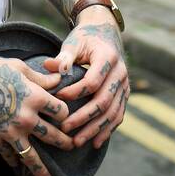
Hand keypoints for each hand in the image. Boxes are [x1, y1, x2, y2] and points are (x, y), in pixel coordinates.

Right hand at [0, 50, 74, 175]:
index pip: (61, 112)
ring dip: (40, 168)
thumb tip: (58, 79)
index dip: (64, 114)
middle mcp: (26, 118)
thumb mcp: (19, 68)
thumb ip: (40, 78)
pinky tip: (16, 166)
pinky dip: (13, 161)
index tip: (63, 116)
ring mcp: (10, 132)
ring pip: (30, 156)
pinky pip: (8, 155)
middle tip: (71, 147)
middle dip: (64, 142)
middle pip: (52, 136)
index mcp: (35, 98)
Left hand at [46, 8, 129, 149]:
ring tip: (77, 142)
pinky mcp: (124, 94)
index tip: (57, 99)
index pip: (92, 81)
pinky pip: (118, 115)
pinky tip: (95, 143)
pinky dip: (107, 130)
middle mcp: (120, 73)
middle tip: (64, 128)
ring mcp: (125, 85)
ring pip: (112, 112)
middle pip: (104, 101)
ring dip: (95, 129)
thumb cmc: (86, 38)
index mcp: (108, 58)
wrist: (105, 32)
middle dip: (84, 117)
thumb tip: (49, 66)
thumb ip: (64, 56)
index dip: (75, 92)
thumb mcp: (74, 42)